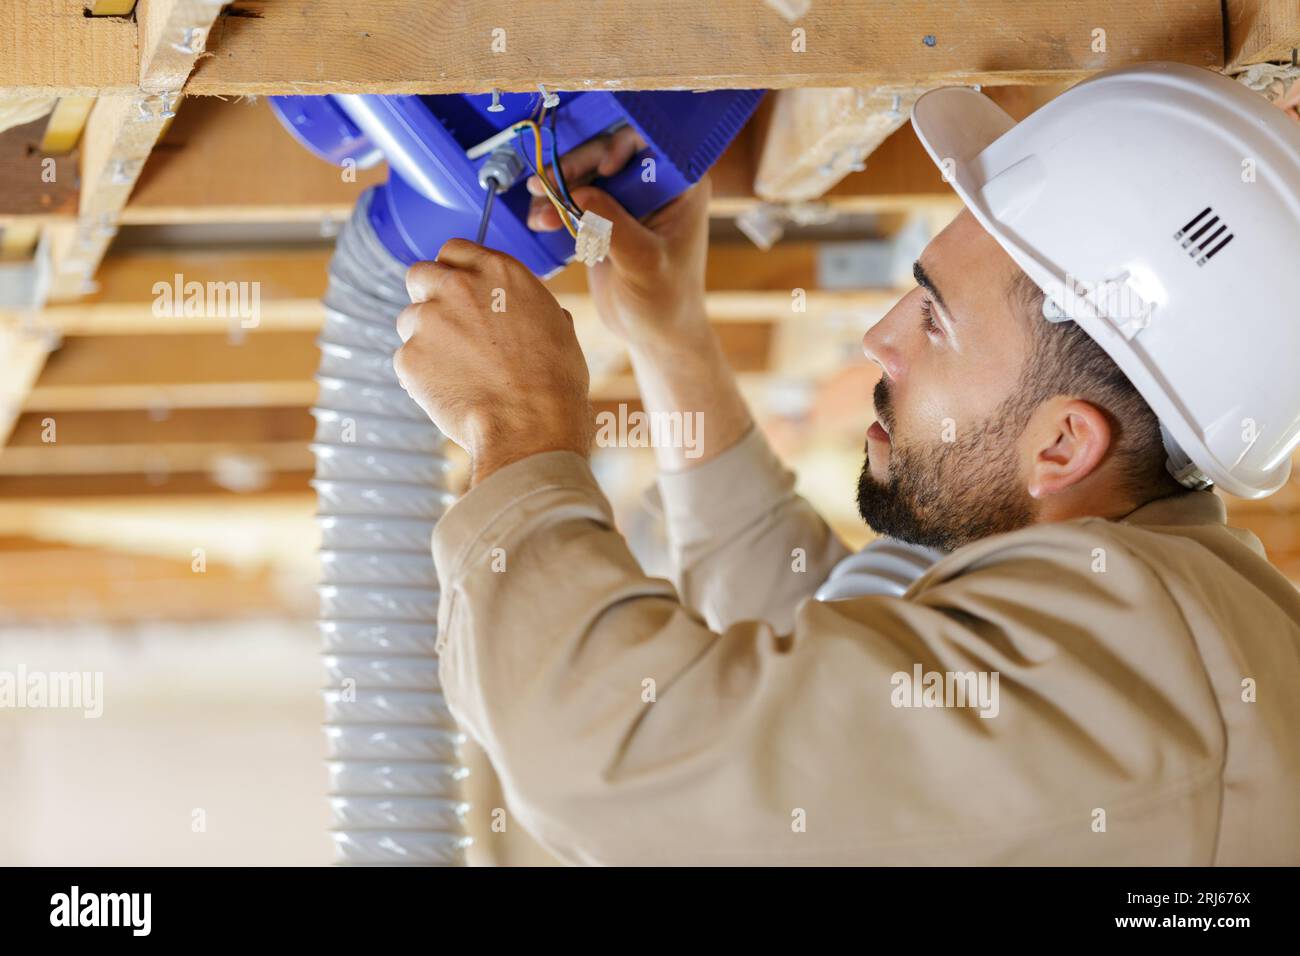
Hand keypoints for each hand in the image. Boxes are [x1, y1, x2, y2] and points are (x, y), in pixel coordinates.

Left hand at [394, 240, 591, 484]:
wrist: (531, 427)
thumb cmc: (554, 381)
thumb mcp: (556, 326)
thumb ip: (527, 304)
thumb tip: (525, 309)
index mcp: (498, 271)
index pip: (454, 249)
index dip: (455, 270)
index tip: (460, 290)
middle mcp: (457, 286)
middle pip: (420, 274)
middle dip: (429, 295)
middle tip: (448, 327)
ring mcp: (428, 320)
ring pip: (409, 319)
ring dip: (425, 338)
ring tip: (456, 369)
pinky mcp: (409, 357)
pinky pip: (406, 359)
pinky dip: (421, 374)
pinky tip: (450, 390)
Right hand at [526, 127, 711, 351]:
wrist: (653, 334)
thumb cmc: (664, 301)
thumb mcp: (643, 263)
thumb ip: (614, 226)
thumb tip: (578, 192)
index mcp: (681, 185)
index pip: (648, 143)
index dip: (619, 146)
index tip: (602, 170)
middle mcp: (656, 183)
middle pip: (607, 153)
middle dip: (574, 167)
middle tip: (545, 184)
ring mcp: (628, 199)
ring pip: (586, 174)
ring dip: (558, 188)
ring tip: (537, 210)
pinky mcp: (605, 217)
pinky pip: (575, 199)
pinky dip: (556, 207)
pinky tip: (540, 221)